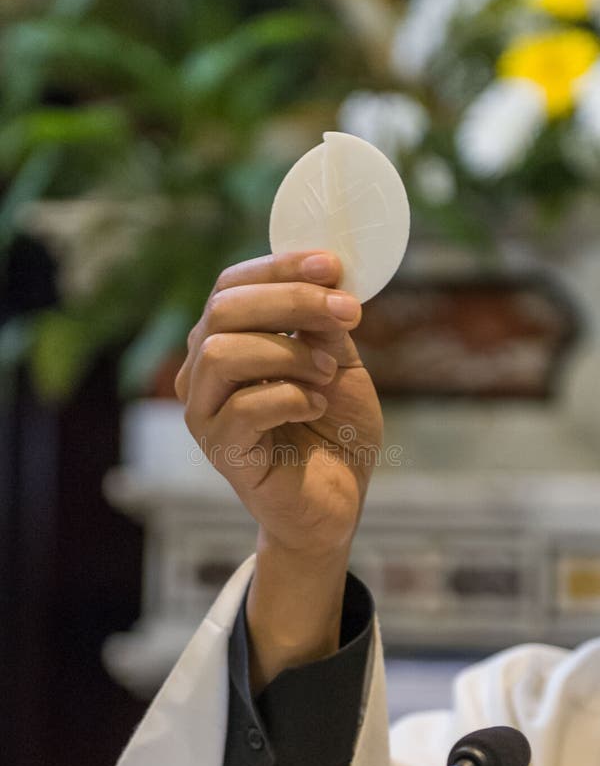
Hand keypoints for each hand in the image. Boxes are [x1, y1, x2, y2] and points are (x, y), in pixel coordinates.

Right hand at [175, 250, 382, 556]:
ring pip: (222, 353)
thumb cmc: (334, 431)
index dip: (279, 267)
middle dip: (291, 301)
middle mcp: (201, 372)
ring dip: (288, 354)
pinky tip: (315, 407)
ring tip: (328, 373)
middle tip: (347, 314)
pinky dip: (290, 398)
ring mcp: (204, 412)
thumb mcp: (339, 365)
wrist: (336, 501)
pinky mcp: (220, 450)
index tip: (333, 265)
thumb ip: (323, 327)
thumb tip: (325, 280)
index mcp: (225, 341)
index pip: (231, 287)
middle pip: (224, 310)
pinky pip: (243, 407)